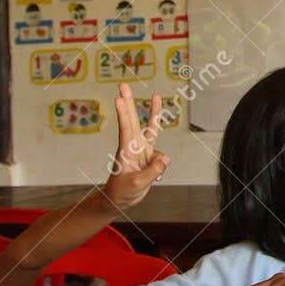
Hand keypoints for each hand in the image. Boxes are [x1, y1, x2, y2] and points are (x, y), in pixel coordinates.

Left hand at [103, 84, 168, 206]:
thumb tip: (165, 158)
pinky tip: (154, 179)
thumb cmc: (122, 192)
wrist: (119, 200)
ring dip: (155, 113)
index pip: (125, 128)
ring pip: (152, 129)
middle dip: (129, 102)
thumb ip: (152, 170)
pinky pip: (162, 159)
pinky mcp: (150, 159)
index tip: (119, 98)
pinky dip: (161, 168)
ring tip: (156, 95)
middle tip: (123, 85)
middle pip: (134, 120)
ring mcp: (142, 151)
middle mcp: (134, 146)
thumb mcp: (137, 184)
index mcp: (126, 150)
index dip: (124, 114)